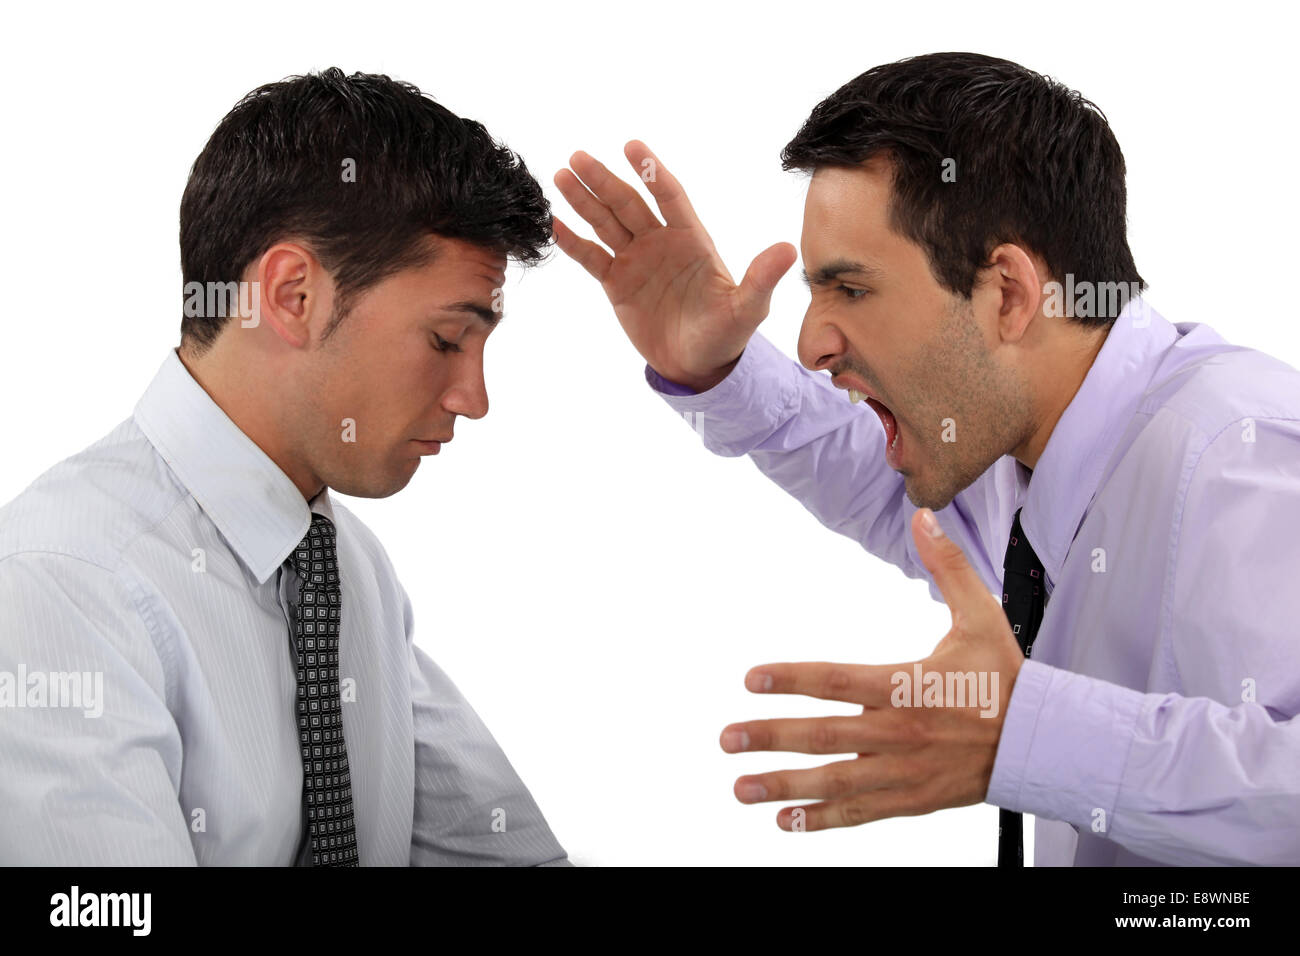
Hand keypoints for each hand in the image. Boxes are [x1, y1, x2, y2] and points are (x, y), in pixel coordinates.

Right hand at [552, 140, 795, 391]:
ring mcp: (637, 261)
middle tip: (577, 157)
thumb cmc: (727, 335)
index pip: (669, 196)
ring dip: (584, 201)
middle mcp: (662, 242)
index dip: (651, 172)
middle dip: (604, 181)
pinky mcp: (618, 284)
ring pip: (606, 224)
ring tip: (560, 176)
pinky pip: (592, 258)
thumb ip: (761, 278)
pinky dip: (574, 241)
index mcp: (692, 239)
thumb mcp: (748, 309)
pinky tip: (554, 222)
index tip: (632, 147)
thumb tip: (788, 249)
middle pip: (629, 204)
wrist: (699, 366)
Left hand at [720, 508, 1025, 830]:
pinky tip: (785, 821)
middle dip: (771, 737)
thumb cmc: (1007, 679)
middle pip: (825, 736)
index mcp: (910, 686)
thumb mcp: (982, 615)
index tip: (753, 679)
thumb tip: (923, 516)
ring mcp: (904, 772)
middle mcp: (901, 732)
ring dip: (783, 785)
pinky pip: (859, 813)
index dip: (792, 678)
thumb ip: (948, 566)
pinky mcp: (911, 800)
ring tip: (739, 787)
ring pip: (835, 782)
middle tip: (727, 738)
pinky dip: (822, 820)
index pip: (838, 680)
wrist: (1044, 743)